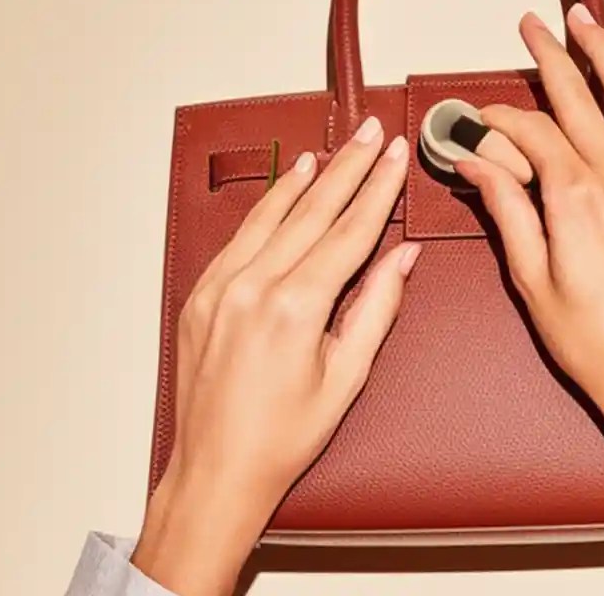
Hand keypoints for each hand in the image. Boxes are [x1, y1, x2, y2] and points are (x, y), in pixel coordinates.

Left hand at [132, 119, 419, 595]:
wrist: (215, 470)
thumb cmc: (282, 437)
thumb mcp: (346, 378)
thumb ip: (376, 309)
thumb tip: (403, 258)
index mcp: (295, 308)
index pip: (350, 232)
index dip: (377, 190)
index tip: (393, 156)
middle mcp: (253, 288)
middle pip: (313, 212)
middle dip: (348, 168)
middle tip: (370, 133)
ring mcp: (221, 288)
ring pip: (272, 216)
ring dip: (305, 179)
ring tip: (330, 149)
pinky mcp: (201, 296)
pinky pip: (240, 238)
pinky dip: (266, 209)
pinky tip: (283, 189)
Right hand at [456, 5, 603, 523]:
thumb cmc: (591, 339)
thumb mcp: (529, 278)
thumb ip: (507, 210)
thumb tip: (478, 162)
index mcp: (575, 198)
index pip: (530, 133)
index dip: (497, 119)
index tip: (475, 120)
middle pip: (580, 98)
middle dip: (551, 55)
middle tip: (530, 24)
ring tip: (586, 20)